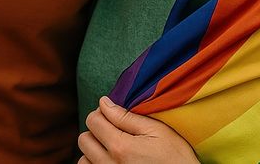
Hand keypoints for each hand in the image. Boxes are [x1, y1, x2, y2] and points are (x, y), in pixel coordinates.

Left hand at [78, 96, 198, 163]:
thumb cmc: (176, 157)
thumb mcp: (157, 131)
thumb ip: (127, 117)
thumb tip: (104, 103)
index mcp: (120, 147)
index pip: (93, 120)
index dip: (101, 111)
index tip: (112, 112)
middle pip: (84, 140)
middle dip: (96, 130)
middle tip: (113, 129)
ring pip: (83, 160)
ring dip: (92, 151)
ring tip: (111, 147)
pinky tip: (110, 160)